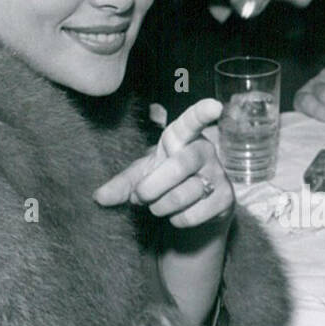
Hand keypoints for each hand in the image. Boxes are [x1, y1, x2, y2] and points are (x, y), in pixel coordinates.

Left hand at [94, 98, 233, 228]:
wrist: (197, 208)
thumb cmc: (167, 182)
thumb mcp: (143, 176)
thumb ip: (123, 183)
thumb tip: (99, 197)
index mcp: (182, 137)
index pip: (192, 121)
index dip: (202, 112)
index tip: (215, 106)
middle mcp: (205, 151)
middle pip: (177, 168)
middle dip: (150, 188)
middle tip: (140, 197)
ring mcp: (218, 175)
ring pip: (182, 196)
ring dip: (161, 207)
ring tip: (159, 205)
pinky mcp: (226, 199)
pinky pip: (191, 215)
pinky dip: (177, 220)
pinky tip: (179, 214)